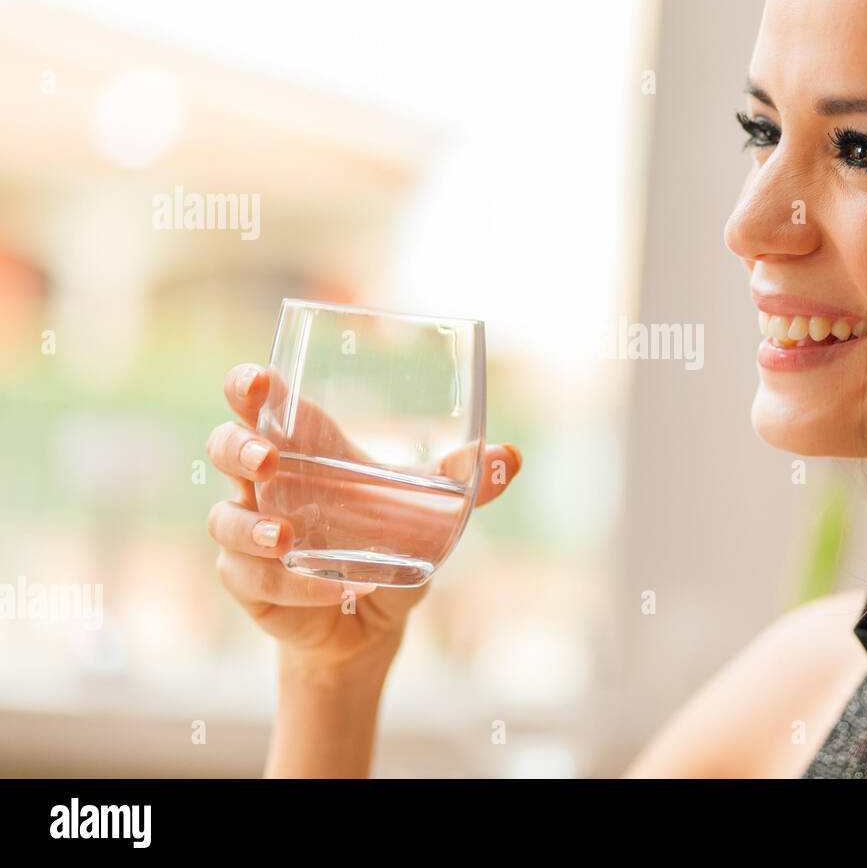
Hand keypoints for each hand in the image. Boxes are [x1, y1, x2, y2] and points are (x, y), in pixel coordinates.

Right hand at [207, 362, 521, 674]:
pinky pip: (253, 579)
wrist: (372, 618)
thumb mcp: (431, 511)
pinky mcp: (248, 583)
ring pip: (222, 519)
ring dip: (251, 528)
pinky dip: (292, 586)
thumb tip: (512, 457)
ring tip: (288, 539)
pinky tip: (335, 591)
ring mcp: (249, 534)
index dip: (248, 386)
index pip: (258, 403)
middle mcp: (266, 485)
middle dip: (238, 448)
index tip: (258, 381)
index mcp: (303, 448)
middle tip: (270, 460)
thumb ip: (467, 482)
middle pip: (223, 447)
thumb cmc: (389, 541)